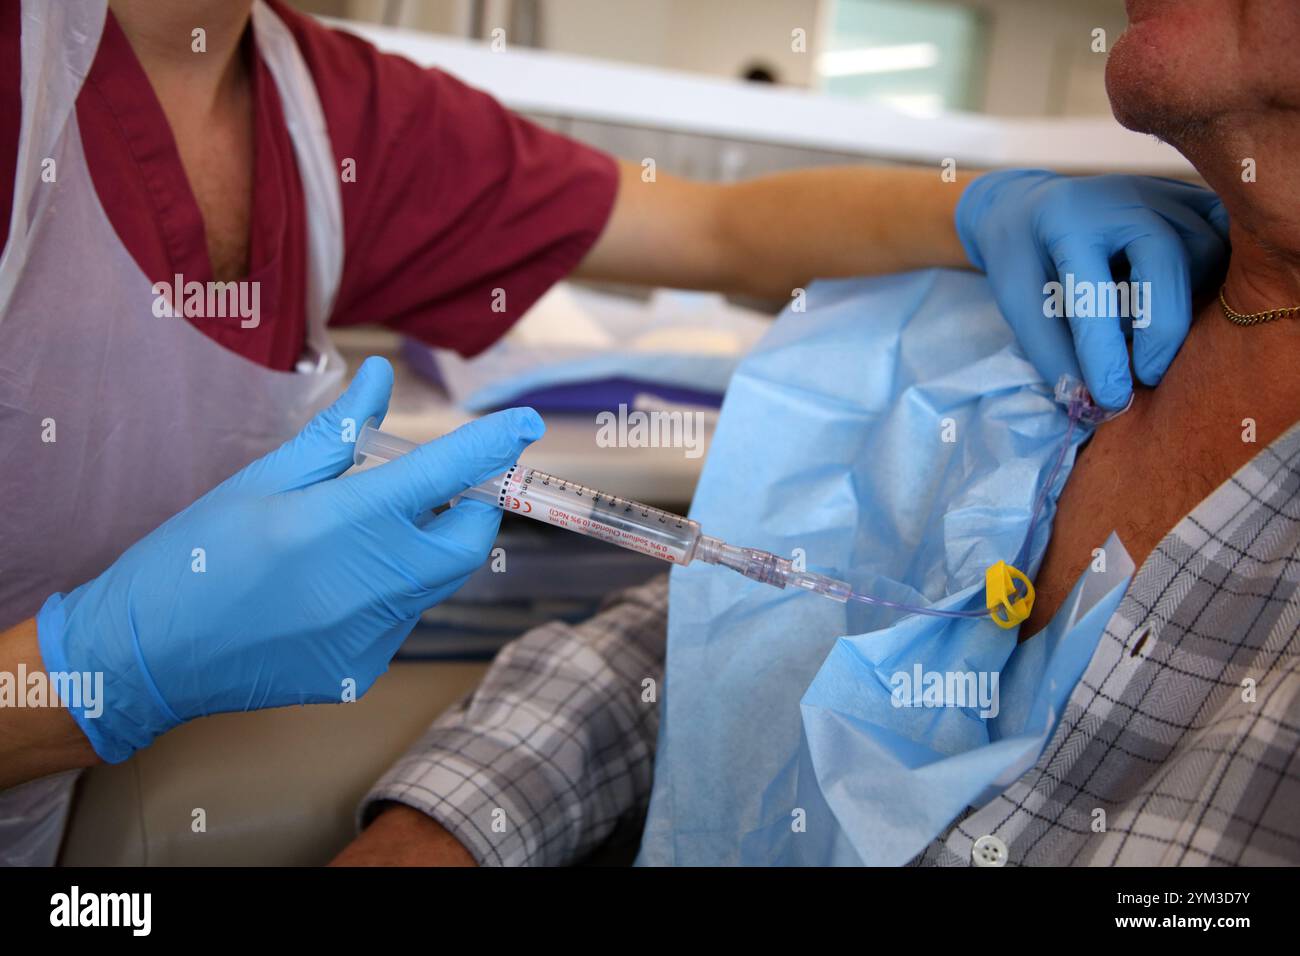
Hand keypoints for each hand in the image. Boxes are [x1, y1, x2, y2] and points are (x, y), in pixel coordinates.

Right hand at [36, 356, 543, 762]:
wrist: (141, 659)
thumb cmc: (193, 558)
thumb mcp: (261, 483)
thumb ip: (336, 436)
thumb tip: (381, 379)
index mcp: (346, 524)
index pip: (446, 475)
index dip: (492, 445)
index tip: (526, 423)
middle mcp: (375, 585)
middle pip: (467, 540)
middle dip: (466, 509)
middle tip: (430, 490)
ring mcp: (374, 636)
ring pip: (433, 582)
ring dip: (416, 552)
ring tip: (347, 543)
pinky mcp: (363, 671)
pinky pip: (400, 620)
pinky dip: (385, 595)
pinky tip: (326, 592)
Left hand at [956, 171, 1228, 407]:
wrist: (1032, 207)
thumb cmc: (1023, 258)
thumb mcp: (1018, 304)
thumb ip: (1052, 352)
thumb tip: (1091, 401)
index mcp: (1064, 223)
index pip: (1093, 292)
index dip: (1105, 351)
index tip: (1113, 397)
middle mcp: (1119, 199)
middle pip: (1166, 259)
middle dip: (1162, 327)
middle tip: (1147, 375)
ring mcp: (1159, 193)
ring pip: (1205, 251)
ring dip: (1185, 300)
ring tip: (1146, 323)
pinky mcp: (1186, 199)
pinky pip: (1223, 237)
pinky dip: (1212, 273)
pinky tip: (1181, 295)